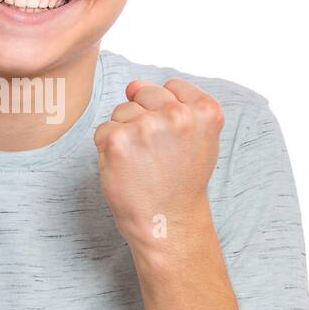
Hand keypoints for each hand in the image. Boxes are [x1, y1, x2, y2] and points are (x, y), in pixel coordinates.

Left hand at [93, 78, 224, 247]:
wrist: (167, 223)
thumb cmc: (181, 182)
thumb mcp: (200, 139)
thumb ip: (179, 105)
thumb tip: (132, 86)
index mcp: (205, 111)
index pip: (173, 86)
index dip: (167, 111)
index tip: (173, 140)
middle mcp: (177, 114)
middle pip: (144, 94)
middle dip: (143, 119)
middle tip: (155, 155)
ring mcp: (146, 126)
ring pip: (121, 111)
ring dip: (124, 134)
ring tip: (142, 163)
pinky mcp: (117, 140)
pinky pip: (103, 130)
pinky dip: (108, 149)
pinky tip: (126, 169)